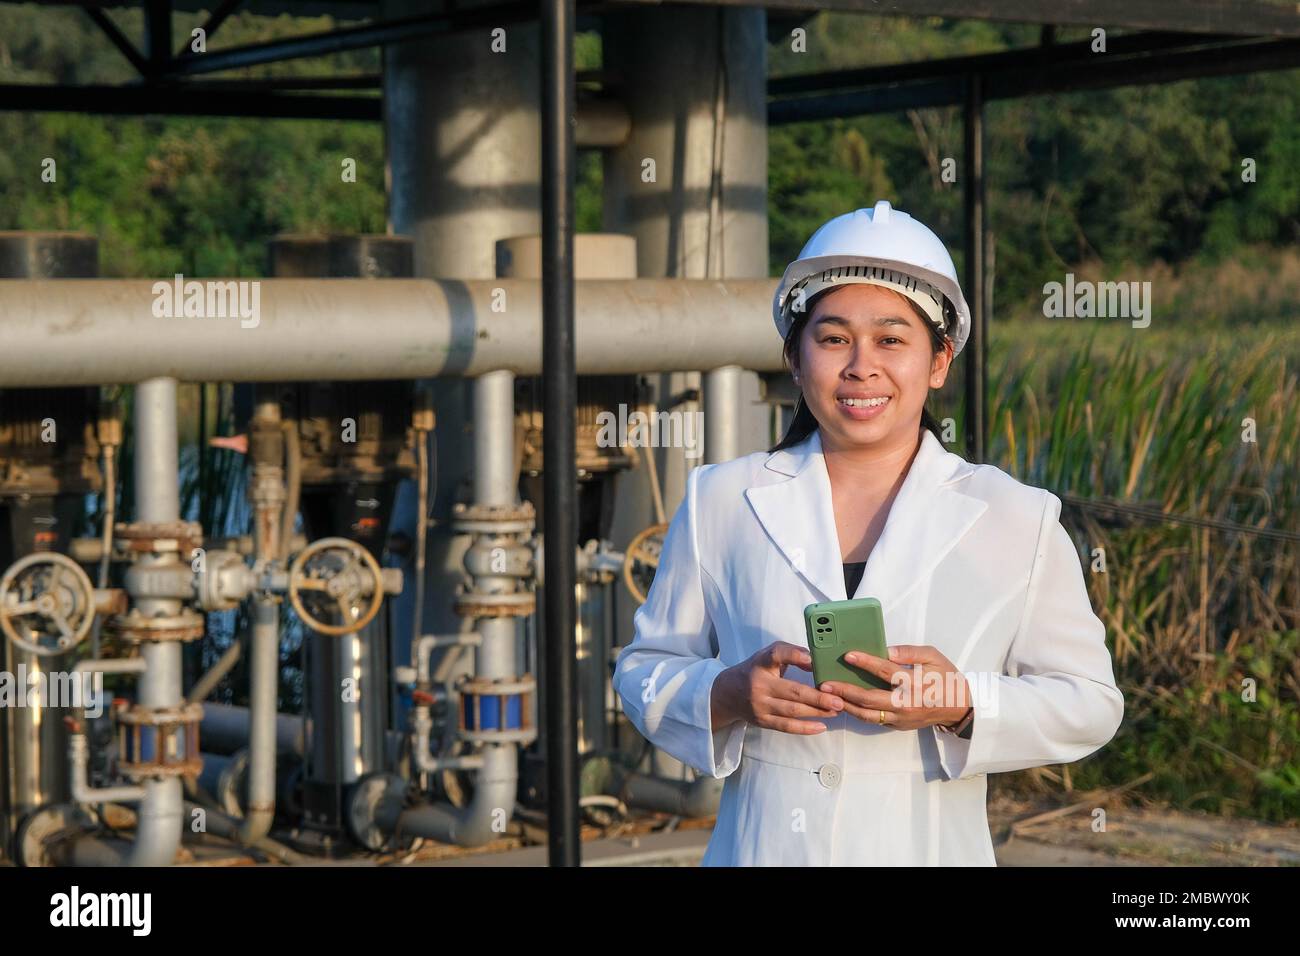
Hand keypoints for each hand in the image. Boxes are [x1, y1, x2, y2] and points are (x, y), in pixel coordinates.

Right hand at [712, 641, 843, 734]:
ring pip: (792, 710)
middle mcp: (759, 684)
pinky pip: (786, 727)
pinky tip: (821, 726)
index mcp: (761, 663)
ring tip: (836, 710)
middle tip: (839, 699)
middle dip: (819, 697)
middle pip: (793, 691)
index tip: (812, 659)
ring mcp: (760, 705)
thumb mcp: (766, 656)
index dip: (794, 656)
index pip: (776, 655)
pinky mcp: (762, 721)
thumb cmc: (755, 670)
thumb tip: (816, 661)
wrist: (727, 693)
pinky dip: (805, 728)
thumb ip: (789, 654)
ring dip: (817, 711)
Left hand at [817, 644, 970, 730]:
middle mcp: (906, 704)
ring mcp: (901, 718)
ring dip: (846, 705)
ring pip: (867, 715)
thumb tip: (886, 650)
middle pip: (870, 699)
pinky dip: (857, 712)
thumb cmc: (945, 678)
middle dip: (845, 691)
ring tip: (828, 695)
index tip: (848, 655)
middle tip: (825, 683)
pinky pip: (874, 720)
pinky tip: (843, 702)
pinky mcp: (897, 725)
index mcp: (916, 684)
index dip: (866, 663)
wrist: (959, 708)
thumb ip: (910, 652)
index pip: (886, 672)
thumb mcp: (933, 657)